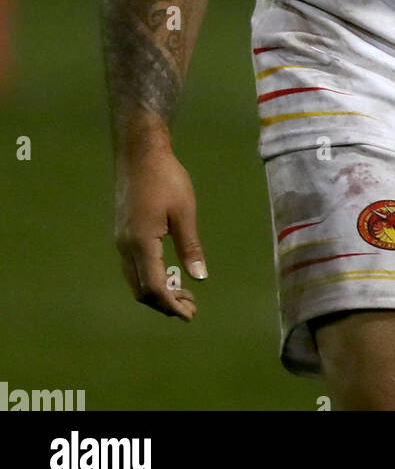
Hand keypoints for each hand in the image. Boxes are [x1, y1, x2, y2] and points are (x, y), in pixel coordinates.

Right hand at [114, 143, 207, 318]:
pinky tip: (167, 273)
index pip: (154, 288)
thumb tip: (199, 277)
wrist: (139, 154)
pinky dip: (149, 278)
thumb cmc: (166, 178)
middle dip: (165, 303)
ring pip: (135, 280)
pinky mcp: (122, 233)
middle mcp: (126, 247)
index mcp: (141, 244)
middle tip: (191, 307)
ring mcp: (121, 241)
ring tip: (182, 294)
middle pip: (141, 290)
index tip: (190, 314)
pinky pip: (133, 267)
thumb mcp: (184, 211)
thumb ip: (190, 246)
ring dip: (157, 292)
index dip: (172, 305)